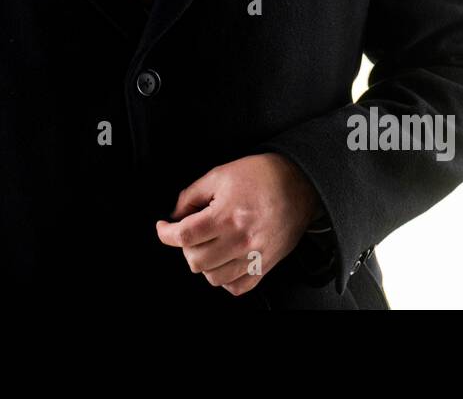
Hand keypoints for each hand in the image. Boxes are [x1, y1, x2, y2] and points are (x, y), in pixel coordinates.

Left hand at [155, 152, 322, 296]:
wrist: (298, 183)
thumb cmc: (261, 176)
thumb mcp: (219, 175)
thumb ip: (191, 195)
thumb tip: (175, 215)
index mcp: (227, 215)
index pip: (184, 236)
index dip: (166, 233)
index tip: (164, 228)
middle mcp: (241, 239)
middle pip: (195, 260)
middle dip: (186, 247)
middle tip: (191, 234)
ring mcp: (254, 255)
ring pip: (214, 278)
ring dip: (204, 263)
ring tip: (209, 246)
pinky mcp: (266, 265)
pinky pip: (238, 287)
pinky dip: (225, 279)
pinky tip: (224, 261)